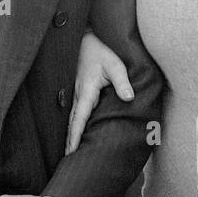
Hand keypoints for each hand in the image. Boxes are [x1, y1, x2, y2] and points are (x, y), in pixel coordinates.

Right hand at [66, 28, 133, 153]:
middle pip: (72, 122)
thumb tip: (129, 98)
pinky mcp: (79, 90)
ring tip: (70, 152)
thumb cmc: (102, 50)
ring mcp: (77, 92)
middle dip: (70, 141)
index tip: (71, 151)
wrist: (87, 37)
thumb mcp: (115, 64)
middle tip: (68, 159)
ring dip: (71, 134)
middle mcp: (79, 94)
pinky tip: (76, 132)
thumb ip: (122, 82)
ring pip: (72, 117)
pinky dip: (74, 124)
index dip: (75, 135)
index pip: (79, 118)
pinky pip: (75, 111)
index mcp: (86, 91)